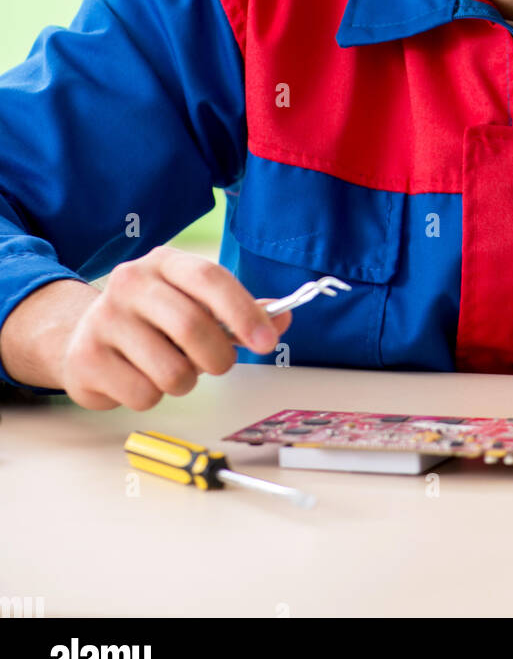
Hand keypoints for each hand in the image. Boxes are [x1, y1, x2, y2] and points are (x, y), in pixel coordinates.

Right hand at [58, 245, 290, 410]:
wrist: (84, 335)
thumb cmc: (154, 320)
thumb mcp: (194, 303)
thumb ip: (238, 312)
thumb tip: (283, 318)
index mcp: (164, 262)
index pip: (210, 278)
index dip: (244, 312)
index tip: (267, 342)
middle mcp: (130, 282)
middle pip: (193, 327)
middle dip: (220, 357)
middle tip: (220, 364)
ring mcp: (104, 319)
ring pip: (171, 371)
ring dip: (184, 382)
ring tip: (172, 369)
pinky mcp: (86, 358)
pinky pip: (144, 395)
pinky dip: (153, 396)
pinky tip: (140, 377)